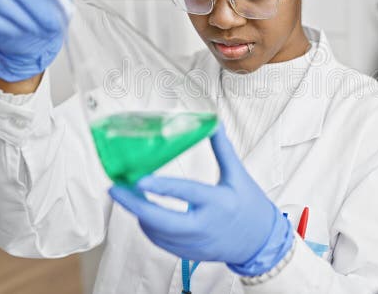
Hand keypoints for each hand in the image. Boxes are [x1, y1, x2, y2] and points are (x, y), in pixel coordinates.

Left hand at [109, 125, 293, 275]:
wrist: (261, 242)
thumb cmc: (251, 206)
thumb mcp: (238, 175)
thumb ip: (223, 150)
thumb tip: (213, 123)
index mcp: (219, 202)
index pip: (187, 193)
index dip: (162, 186)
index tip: (140, 179)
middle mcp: (206, 225)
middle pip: (162, 220)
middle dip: (135, 205)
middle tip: (115, 189)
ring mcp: (196, 243)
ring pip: (158, 233)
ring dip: (139, 214)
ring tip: (126, 196)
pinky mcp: (190, 253)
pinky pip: (162, 243)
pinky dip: (149, 227)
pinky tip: (142, 212)